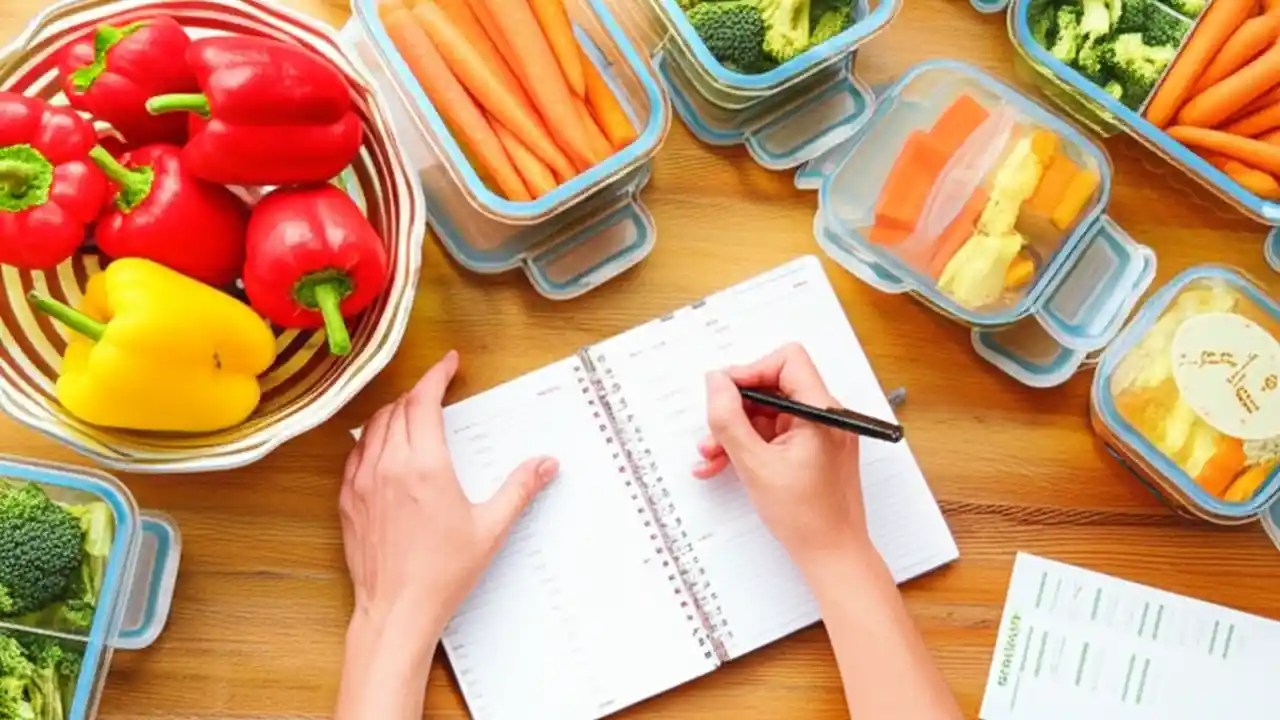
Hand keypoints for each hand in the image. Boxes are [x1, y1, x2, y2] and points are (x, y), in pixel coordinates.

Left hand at [336, 351, 558, 719]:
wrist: (396, 610)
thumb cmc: (441, 574)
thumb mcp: (490, 528)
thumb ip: (519, 489)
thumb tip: (545, 465)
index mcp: (425, 467)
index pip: (424, 401)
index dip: (437, 375)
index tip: (449, 364)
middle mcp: (389, 467)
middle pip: (398, 408)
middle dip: (419, 393)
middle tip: (436, 391)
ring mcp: (362, 483)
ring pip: (373, 427)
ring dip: (394, 413)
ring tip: (412, 415)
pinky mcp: (348, 500)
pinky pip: (355, 454)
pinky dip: (371, 440)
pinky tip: (384, 450)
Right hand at [695, 343, 870, 572]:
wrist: (833, 556)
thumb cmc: (808, 518)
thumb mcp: (754, 464)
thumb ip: (730, 419)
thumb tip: (716, 383)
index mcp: (821, 412)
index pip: (787, 361)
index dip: (751, 371)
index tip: (724, 393)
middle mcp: (825, 417)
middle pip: (772, 388)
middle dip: (736, 409)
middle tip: (713, 432)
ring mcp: (819, 435)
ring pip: (768, 415)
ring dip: (736, 432)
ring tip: (712, 455)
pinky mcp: (812, 452)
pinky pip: (774, 436)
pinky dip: (749, 447)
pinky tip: (724, 465)